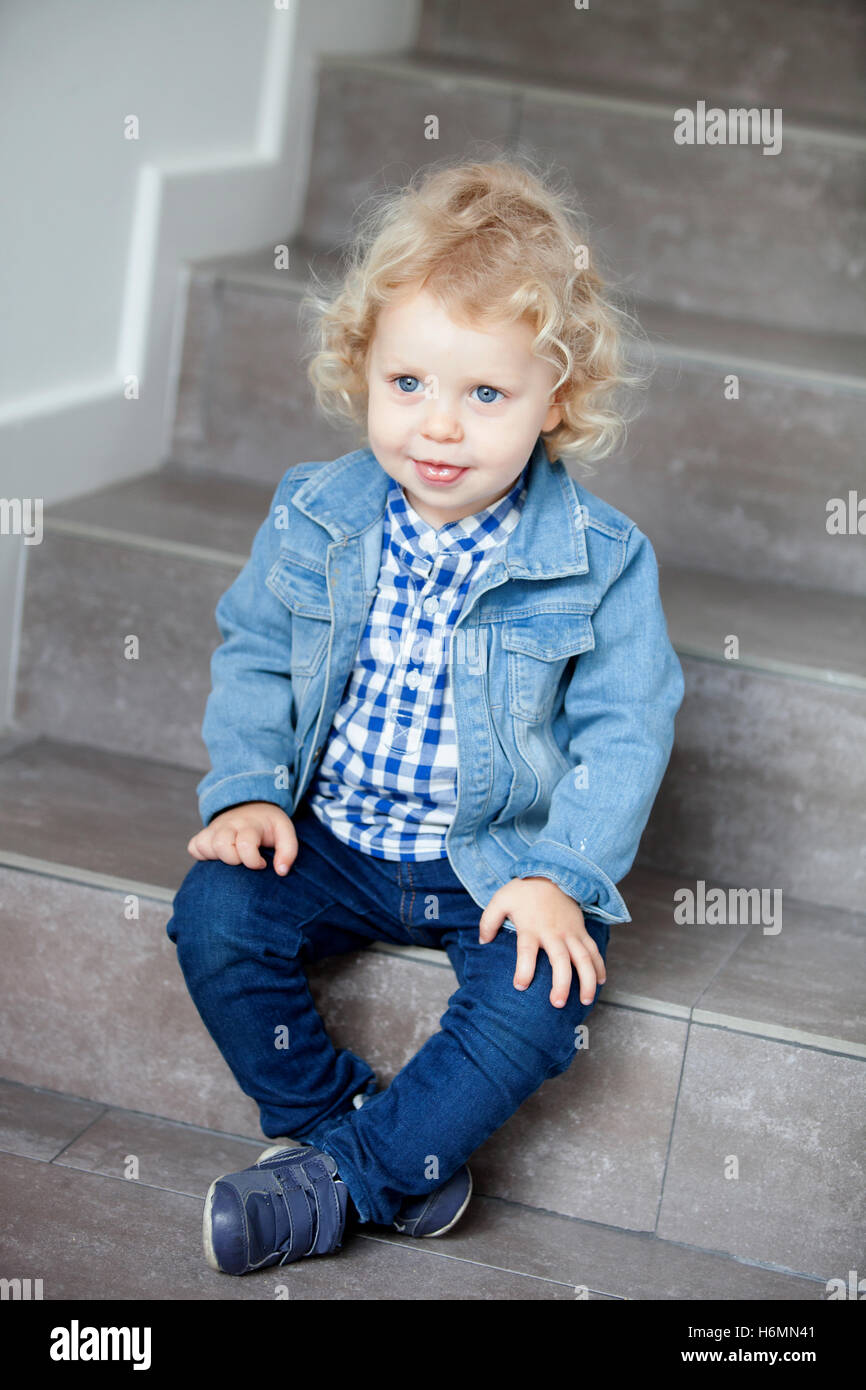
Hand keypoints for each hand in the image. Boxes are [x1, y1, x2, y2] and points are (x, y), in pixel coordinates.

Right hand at [187, 802, 297, 874]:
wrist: (252, 803)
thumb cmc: (268, 825)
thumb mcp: (285, 833)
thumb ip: (288, 852)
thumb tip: (281, 871)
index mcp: (250, 825)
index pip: (245, 844)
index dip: (254, 861)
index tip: (262, 863)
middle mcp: (229, 825)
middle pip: (221, 845)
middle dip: (234, 859)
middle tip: (244, 859)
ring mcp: (215, 829)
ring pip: (204, 845)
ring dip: (217, 857)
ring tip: (232, 857)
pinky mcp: (205, 834)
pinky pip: (194, 847)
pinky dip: (202, 854)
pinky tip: (217, 856)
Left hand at [478, 876, 606, 1008]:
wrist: (550, 872)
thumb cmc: (523, 890)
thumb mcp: (500, 900)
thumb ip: (488, 922)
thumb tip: (482, 942)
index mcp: (531, 927)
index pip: (526, 952)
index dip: (524, 969)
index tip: (520, 986)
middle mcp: (553, 932)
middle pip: (560, 960)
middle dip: (561, 983)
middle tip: (557, 1003)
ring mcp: (570, 932)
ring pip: (583, 958)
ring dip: (587, 980)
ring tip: (585, 1000)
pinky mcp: (581, 930)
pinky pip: (593, 949)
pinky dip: (599, 965)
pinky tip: (601, 981)